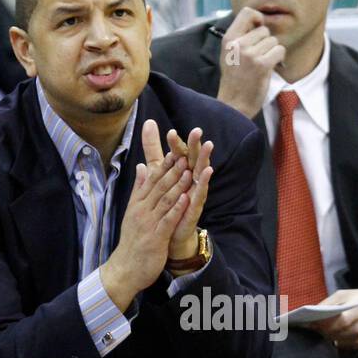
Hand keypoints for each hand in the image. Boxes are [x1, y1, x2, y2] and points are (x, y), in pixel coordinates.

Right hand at [101, 119, 192, 308]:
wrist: (125, 268)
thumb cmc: (132, 241)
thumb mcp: (133, 211)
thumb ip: (139, 189)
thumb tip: (142, 167)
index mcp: (138, 203)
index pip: (151, 179)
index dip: (164, 165)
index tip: (175, 150)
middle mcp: (142, 210)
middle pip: (159, 186)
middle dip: (173, 170)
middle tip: (186, 154)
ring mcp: (148, 223)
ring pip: (165, 200)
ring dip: (178, 185)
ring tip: (190, 170)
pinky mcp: (156, 237)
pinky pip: (168, 220)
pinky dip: (177, 208)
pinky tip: (187, 198)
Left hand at [164, 126, 213, 259]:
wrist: (168, 233)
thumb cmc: (166, 200)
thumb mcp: (157, 172)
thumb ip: (153, 150)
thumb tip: (148, 123)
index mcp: (180, 171)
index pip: (178, 154)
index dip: (174, 144)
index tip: (169, 133)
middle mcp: (189, 179)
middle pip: (192, 158)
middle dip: (194, 145)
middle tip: (197, 131)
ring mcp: (194, 192)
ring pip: (200, 172)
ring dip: (205, 159)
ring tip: (209, 145)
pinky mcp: (195, 206)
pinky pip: (200, 192)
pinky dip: (203, 182)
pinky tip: (208, 171)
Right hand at [215, 6, 285, 119]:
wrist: (233, 105)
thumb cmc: (234, 80)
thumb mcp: (229, 54)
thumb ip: (241, 37)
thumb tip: (259, 21)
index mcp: (229, 39)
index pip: (247, 12)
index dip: (257, 18)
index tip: (258, 29)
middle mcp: (238, 44)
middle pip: (264, 30)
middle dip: (265, 42)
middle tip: (258, 58)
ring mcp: (250, 54)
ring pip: (273, 41)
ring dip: (272, 52)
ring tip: (261, 65)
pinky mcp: (262, 65)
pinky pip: (279, 51)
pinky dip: (279, 59)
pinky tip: (270, 67)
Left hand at [309, 288, 357, 349]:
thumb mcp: (350, 293)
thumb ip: (330, 302)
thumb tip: (313, 310)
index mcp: (354, 316)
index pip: (329, 324)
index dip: (316, 323)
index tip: (303, 320)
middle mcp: (357, 331)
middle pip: (329, 334)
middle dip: (317, 329)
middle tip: (304, 324)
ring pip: (334, 341)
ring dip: (324, 335)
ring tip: (314, 327)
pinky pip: (341, 344)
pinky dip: (334, 338)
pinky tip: (327, 332)